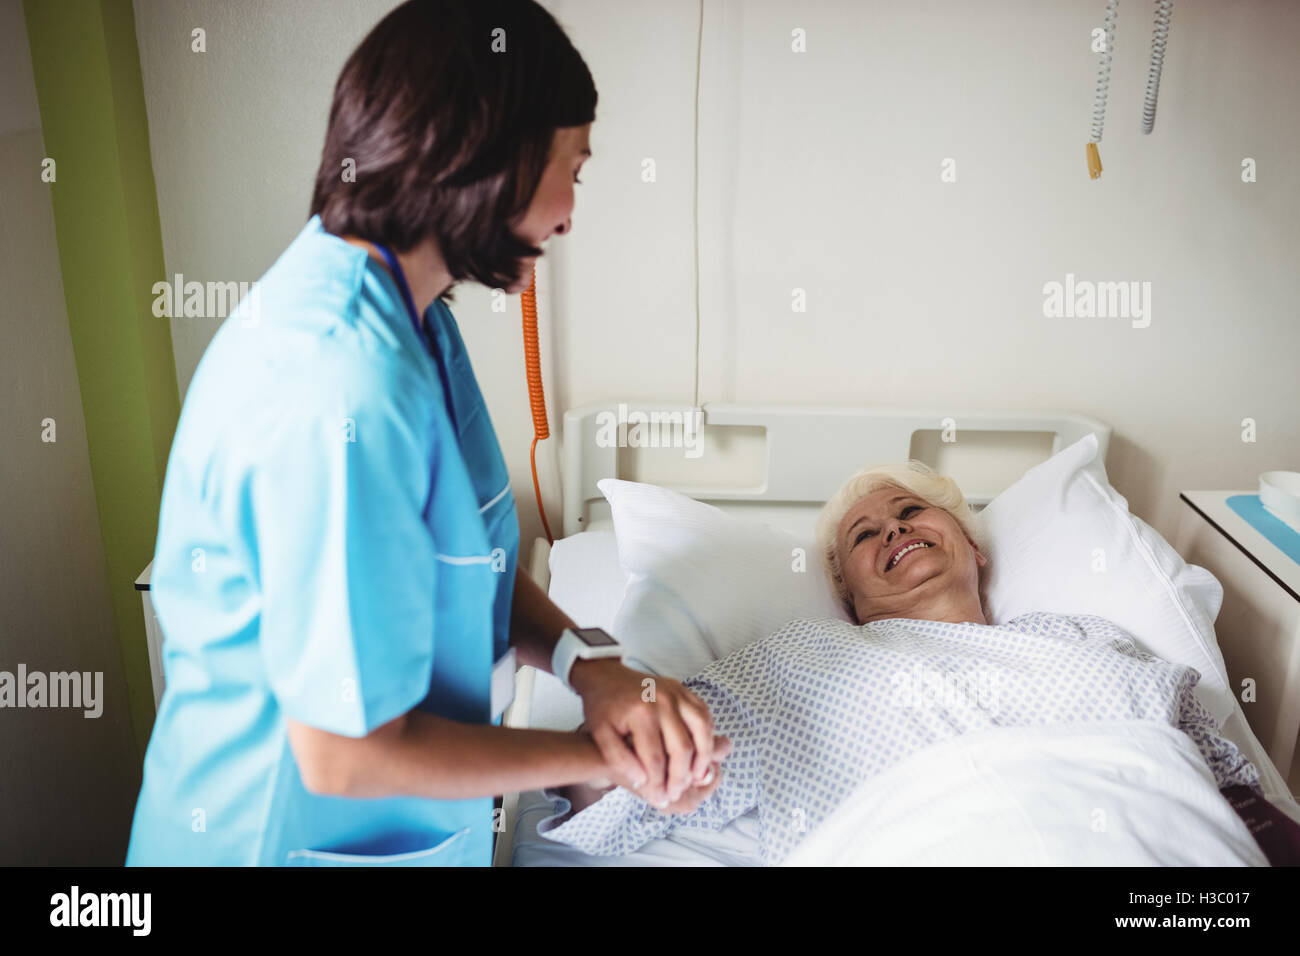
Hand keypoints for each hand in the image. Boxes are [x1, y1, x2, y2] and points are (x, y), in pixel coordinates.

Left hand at [570, 660, 729, 808]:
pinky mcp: (683, 689)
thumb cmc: (602, 707)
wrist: (606, 675)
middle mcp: (663, 701)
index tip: (659, 800)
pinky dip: (707, 735)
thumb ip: (618, 759)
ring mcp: (676, 693)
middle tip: (675, 793)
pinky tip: (701, 752)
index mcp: (641, 713)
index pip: (655, 759)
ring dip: (702, 758)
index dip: (659, 784)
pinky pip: (704, 714)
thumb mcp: (600, 734)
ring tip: (696, 778)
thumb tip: (643, 781)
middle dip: (681, 777)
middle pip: (682, 747)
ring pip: (701, 730)